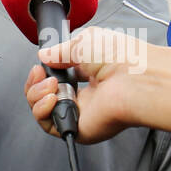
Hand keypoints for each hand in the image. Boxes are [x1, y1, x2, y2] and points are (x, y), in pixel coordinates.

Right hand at [27, 28, 147, 142]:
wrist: (135, 78)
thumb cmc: (122, 57)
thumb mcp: (84, 41)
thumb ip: (60, 50)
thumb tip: (44, 55)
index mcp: (90, 73)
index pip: (58, 77)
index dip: (43, 72)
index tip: (40, 65)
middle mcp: (86, 94)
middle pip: (45, 95)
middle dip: (35, 83)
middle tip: (40, 73)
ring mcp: (81, 112)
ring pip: (43, 110)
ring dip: (36, 95)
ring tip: (50, 84)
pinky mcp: (78, 128)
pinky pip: (49, 125)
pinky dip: (42, 111)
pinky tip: (52, 98)